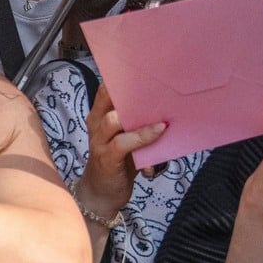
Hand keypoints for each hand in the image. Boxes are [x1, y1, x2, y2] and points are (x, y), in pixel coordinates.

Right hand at [77, 83, 166, 217]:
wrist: (101, 193)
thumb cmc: (118, 162)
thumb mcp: (125, 138)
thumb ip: (136, 124)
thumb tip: (166, 108)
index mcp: (99, 115)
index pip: (106, 90)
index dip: (121, 78)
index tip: (144, 69)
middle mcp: (96, 124)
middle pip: (106, 98)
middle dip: (130, 91)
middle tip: (155, 84)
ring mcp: (100, 141)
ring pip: (113, 120)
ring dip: (138, 116)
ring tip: (161, 113)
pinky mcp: (108, 157)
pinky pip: (124, 142)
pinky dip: (143, 136)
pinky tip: (159, 131)